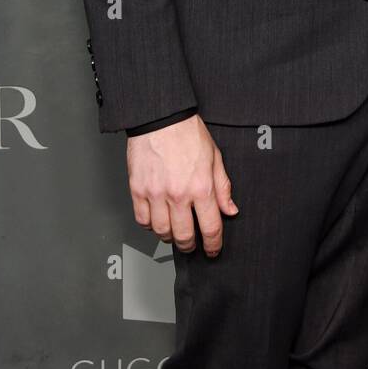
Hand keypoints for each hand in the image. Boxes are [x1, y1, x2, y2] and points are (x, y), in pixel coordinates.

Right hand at [127, 114, 237, 257]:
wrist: (161, 118)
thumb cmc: (187, 133)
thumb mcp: (215, 157)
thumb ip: (223, 187)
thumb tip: (230, 210)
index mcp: (201, 187)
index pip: (211, 227)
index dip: (214, 244)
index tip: (213, 249)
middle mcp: (178, 194)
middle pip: (184, 236)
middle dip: (190, 245)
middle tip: (192, 245)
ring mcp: (156, 194)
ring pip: (161, 232)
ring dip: (169, 237)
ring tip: (174, 232)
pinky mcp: (137, 190)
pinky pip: (142, 220)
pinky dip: (149, 225)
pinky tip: (156, 219)